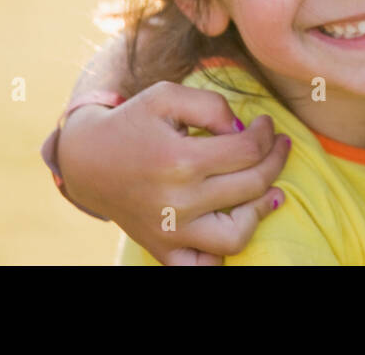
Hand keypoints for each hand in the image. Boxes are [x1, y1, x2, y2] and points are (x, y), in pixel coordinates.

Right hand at [57, 80, 289, 264]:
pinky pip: (202, 268)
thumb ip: (212, 106)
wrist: (86, 160)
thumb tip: (244, 131)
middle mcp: (177, 201)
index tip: (266, 124)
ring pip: (237, 236)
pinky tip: (234, 228)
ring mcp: (170, 232)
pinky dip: (222, 255)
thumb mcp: (167, 96)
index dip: (266, 134)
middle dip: (275, 161)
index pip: (248, 151)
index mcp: (179, 160)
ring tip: (270, 192)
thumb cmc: (132, 123)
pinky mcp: (163, 249)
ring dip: (260, 210)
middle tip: (278, 146)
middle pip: (251, 186)